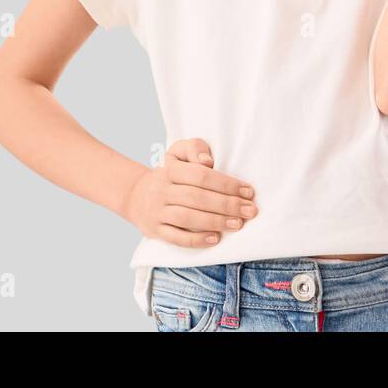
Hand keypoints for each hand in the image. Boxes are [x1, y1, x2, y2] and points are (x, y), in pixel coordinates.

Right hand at [124, 138, 257, 247]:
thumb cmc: (170, 174)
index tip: (248, 191)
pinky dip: (197, 239)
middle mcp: (161, 189)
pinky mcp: (156, 231)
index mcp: (169, 169)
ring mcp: (157, 211)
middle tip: (249, 210)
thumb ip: (194, 148)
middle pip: (196, 197)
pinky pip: (176, 238)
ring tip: (237, 224)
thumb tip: (208, 161)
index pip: (200, 175)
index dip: (226, 183)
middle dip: (227, 204)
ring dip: (215, 221)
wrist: (137, 196)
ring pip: (187, 218)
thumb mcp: (178, 153)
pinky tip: (216, 239)